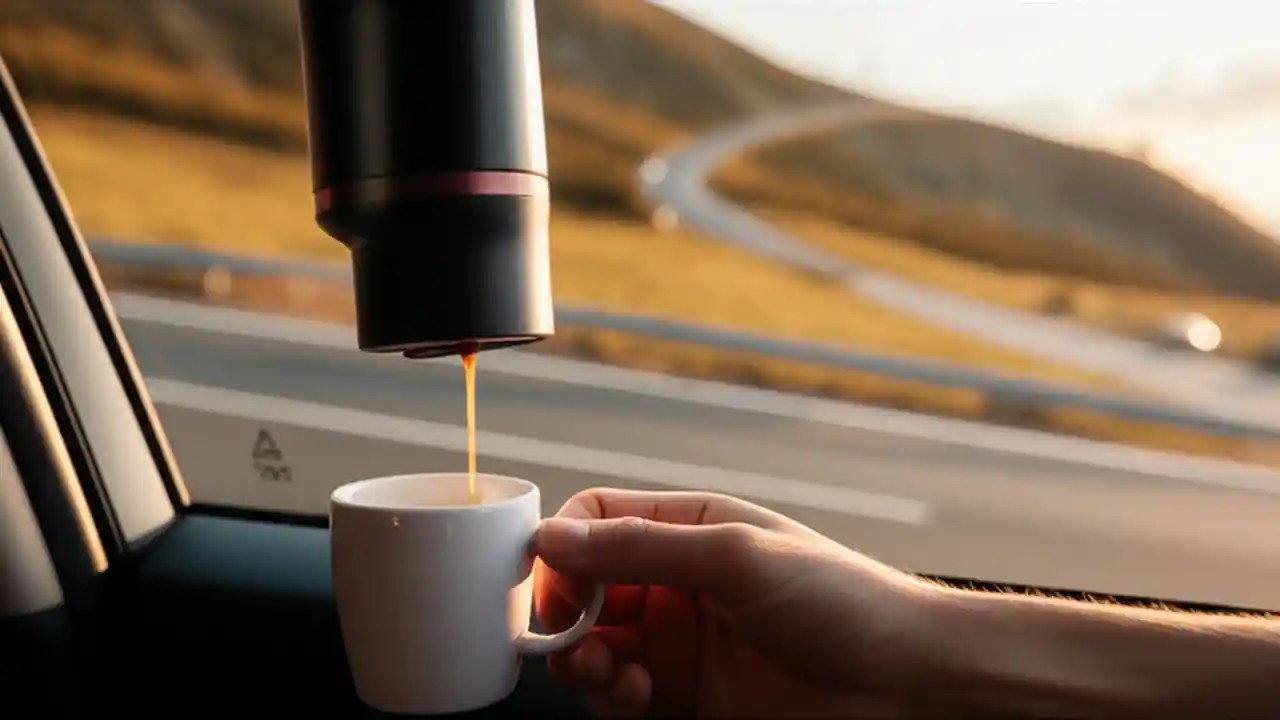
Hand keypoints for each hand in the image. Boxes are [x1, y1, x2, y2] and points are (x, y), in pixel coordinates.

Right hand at [532, 488, 939, 717]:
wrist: (905, 683)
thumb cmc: (842, 601)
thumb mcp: (737, 558)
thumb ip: (640, 546)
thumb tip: (553, 536)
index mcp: (689, 529)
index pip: (596, 521)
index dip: (564, 549)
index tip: (556, 584)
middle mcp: (677, 582)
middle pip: (583, 588)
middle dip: (565, 614)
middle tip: (571, 639)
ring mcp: (681, 642)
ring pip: (594, 645)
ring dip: (584, 659)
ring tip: (608, 671)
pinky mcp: (687, 697)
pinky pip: (621, 695)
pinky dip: (611, 696)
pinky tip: (636, 694)